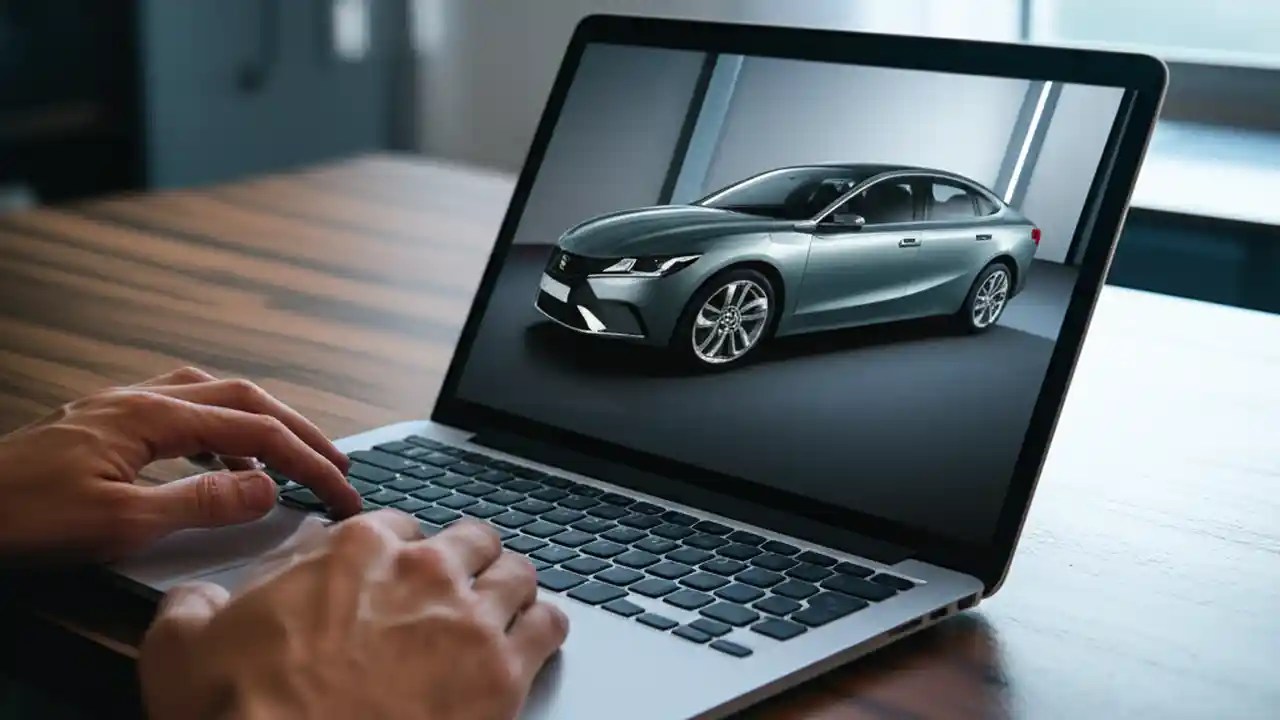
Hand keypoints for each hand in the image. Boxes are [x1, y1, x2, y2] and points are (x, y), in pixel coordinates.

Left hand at [0, 367, 358, 561]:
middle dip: (298, 429)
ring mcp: (118, 406)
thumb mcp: (119, 523)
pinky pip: (181, 408)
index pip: (254, 432)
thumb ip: (199, 503)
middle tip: (336, 465)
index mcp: (151, 416)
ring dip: (260, 421)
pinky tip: (216, 458)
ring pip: (212, 395)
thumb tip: (267, 490)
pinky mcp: (102, 424)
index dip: (308, 461)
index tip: (342, 492)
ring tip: (288, 456)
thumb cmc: (22, 518)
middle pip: (243, 398)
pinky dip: (218, 428)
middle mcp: (139, 398)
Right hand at [140, 513, 568, 719]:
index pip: (397, 524)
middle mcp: (421, 572)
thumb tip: (195, 601)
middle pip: (469, 540)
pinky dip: (544, 627)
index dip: (396, 550)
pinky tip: (533, 636)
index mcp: (354, 551)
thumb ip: (195, 607)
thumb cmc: (241, 716)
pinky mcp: (502, 672)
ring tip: (501, 606)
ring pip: (517, 573)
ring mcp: (467, 619)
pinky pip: (548, 626)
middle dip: (463, 560)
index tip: (394, 573)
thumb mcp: (182, 647)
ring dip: (509, 586)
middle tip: (452, 589)